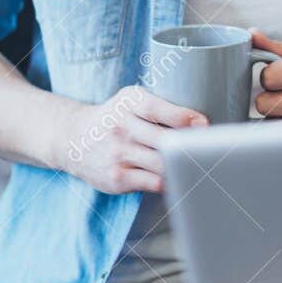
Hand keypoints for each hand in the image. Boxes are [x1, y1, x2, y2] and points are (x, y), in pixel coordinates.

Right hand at [57, 86, 206, 193]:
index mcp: (129, 102)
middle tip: (207, 149)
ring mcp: (117, 153)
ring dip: (182, 165)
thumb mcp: (132, 100)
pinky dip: (170, 181)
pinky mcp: (116, 177)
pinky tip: (178, 177)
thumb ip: (163, 106)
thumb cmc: (116, 117)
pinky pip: (153, 182)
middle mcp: (121, 127)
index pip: (158, 109)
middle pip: (163, 139)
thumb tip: (201, 124)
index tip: (203, 125)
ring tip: (198, 165)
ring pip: (161, 163)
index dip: (184, 118)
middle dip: (189, 146)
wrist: (74, 138)